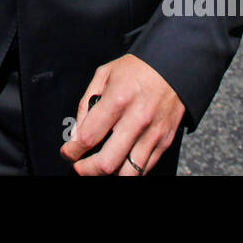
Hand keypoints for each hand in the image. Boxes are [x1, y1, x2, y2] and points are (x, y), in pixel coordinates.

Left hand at [60, 54, 184, 175]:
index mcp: (118, 100)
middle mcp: (137, 120)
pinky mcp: (164, 141)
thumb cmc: (137, 69)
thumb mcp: (104, 75)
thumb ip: (86, 104)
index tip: (68, 152)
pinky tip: (119, 163)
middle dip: (86, 170)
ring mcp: (153, 134)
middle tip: (79, 166)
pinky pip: (144, 168)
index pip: (89, 137)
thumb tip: (77, 133)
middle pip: (107, 163)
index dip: (72, 150)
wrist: (174, 66)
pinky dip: (128, 171)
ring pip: (127, 173)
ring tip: (98, 168)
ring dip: (108, 175)